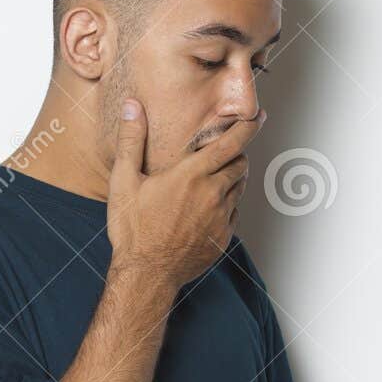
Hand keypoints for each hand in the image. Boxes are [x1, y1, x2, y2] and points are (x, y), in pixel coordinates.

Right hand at [106, 98, 262, 289]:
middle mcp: (213, 194)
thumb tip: (132, 106)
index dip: (248, 127)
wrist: (146, 275)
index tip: (257, 116)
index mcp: (192, 175)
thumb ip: (131, 140)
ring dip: (232, 179)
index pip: (230, 143)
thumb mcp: (124, 181)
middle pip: (240, 164)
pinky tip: (207, 209)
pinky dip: (226, 205)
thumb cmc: (133, 230)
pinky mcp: (223, 238)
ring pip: (239, 189)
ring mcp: (221, 218)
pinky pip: (233, 214)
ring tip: (213, 179)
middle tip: (223, 152)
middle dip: (235, 154)